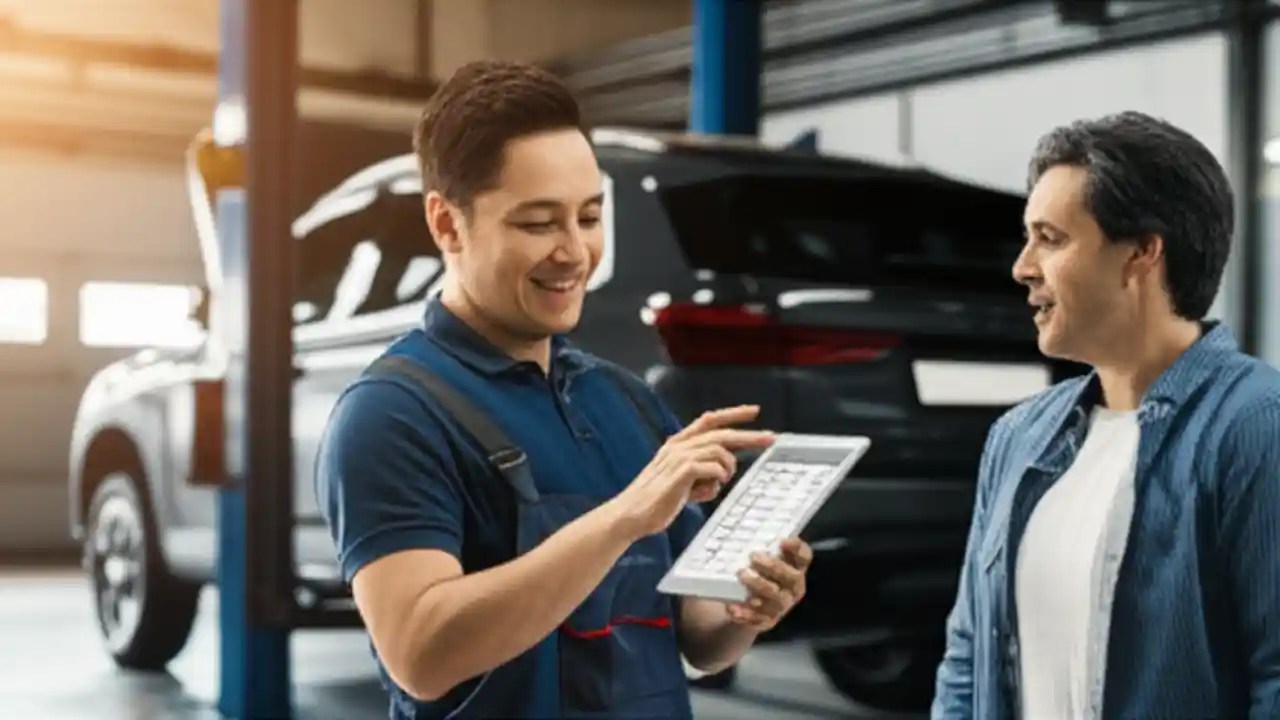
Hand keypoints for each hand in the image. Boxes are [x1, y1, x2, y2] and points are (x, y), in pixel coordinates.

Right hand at [609, 405, 774, 539]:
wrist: (631, 515)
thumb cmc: (656, 501)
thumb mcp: (682, 482)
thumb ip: (700, 473)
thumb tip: (721, 476)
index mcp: (678, 444)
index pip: (709, 420)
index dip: (732, 414)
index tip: (754, 411)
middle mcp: (679, 445)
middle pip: (721, 433)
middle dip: (749, 436)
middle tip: (771, 439)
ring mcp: (679, 457)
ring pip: (720, 451)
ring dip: (727, 469)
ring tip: (719, 484)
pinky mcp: (681, 471)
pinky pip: (714, 469)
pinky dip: (716, 481)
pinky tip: (704, 492)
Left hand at [726, 537, 812, 631]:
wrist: (748, 608)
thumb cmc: (758, 575)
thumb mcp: (763, 562)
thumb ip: (761, 549)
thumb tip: (743, 529)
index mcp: (796, 569)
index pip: (804, 558)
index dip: (797, 549)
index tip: (783, 541)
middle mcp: (793, 589)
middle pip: (792, 577)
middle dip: (774, 567)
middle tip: (754, 556)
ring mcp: (782, 607)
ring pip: (776, 598)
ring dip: (759, 585)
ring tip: (742, 574)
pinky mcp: (767, 621)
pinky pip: (757, 618)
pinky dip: (744, 613)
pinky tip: (731, 607)